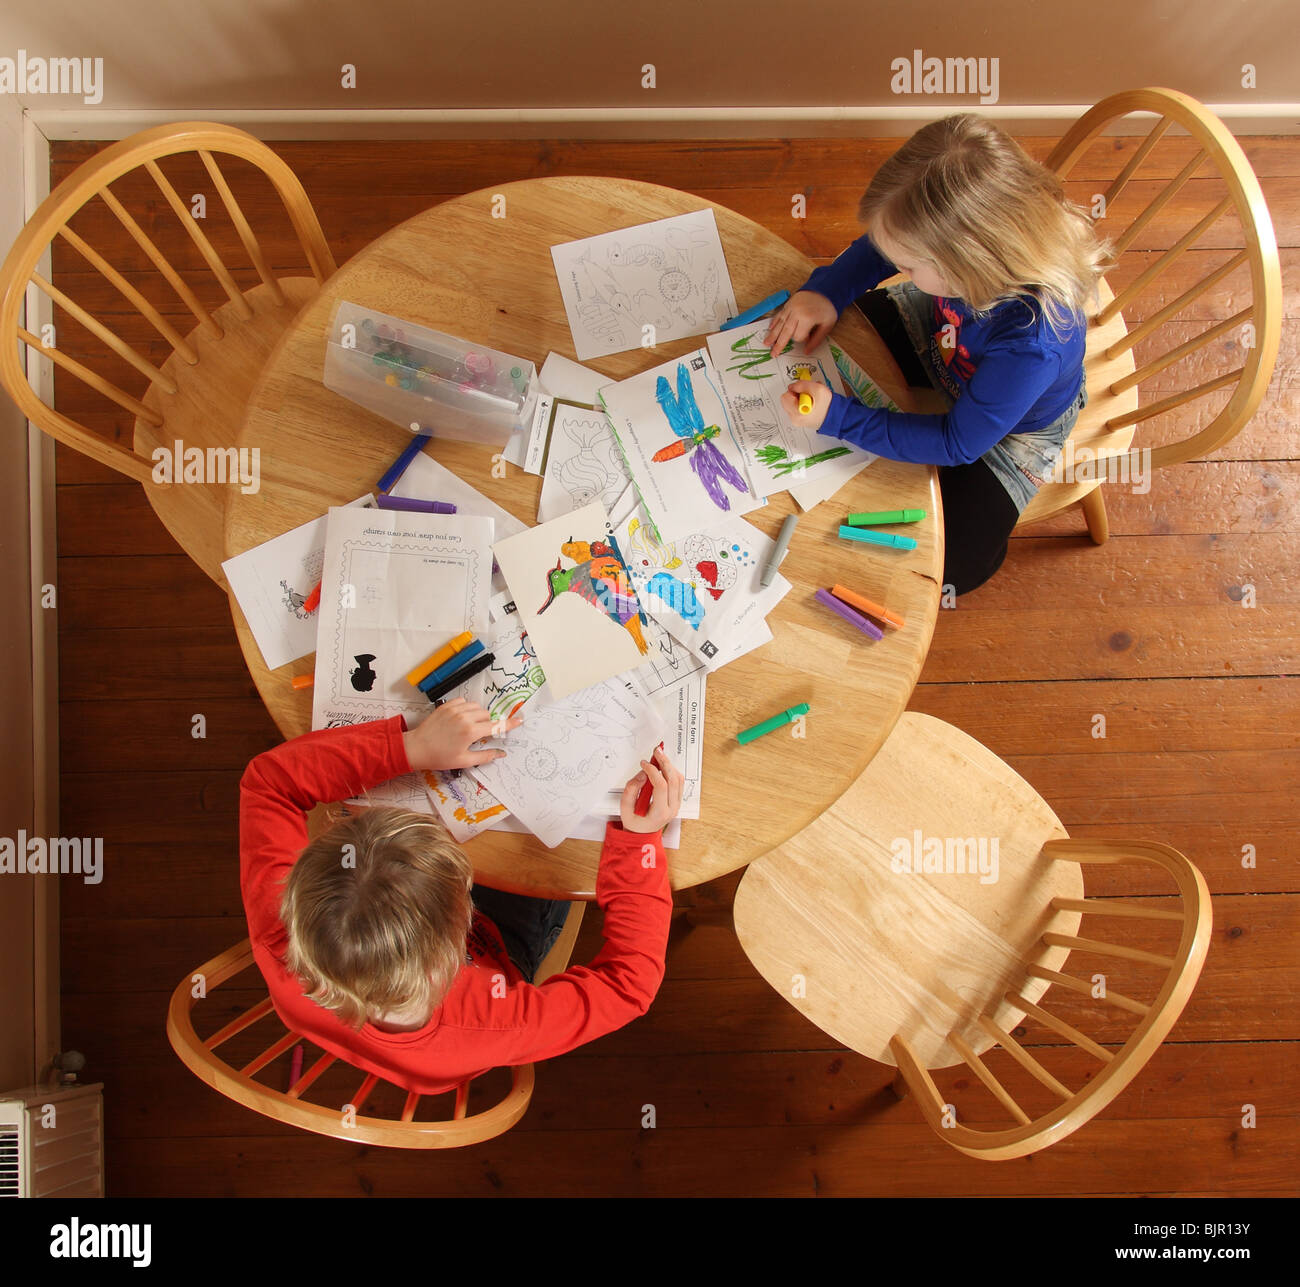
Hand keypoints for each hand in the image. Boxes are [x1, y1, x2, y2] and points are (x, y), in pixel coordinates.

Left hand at [402, 698, 521, 770]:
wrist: (416, 748)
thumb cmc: (439, 757)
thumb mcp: (464, 761)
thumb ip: (485, 756)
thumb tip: (500, 754)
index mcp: (471, 732)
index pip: (495, 726)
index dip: (509, 724)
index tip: (519, 720)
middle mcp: (465, 717)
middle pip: (486, 715)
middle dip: (487, 723)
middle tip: (479, 734)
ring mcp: (454, 710)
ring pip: (476, 706)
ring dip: (478, 714)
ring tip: (470, 725)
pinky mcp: (446, 706)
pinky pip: (463, 701)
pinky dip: (466, 708)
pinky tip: (461, 717)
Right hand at [618, 746, 684, 834]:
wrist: (642, 832)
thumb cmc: (634, 822)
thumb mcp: (625, 808)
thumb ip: (631, 790)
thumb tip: (643, 774)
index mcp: (659, 813)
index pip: (661, 787)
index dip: (653, 771)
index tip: (644, 764)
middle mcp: (672, 809)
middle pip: (673, 780)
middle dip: (665, 762)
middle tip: (657, 751)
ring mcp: (677, 804)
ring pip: (679, 780)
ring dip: (669, 765)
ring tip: (659, 756)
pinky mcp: (677, 799)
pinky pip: (679, 782)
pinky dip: (672, 771)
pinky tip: (663, 766)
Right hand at [762, 290, 838, 355]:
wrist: (825, 288)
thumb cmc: (828, 307)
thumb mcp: (827, 325)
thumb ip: (817, 339)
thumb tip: (806, 351)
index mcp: (807, 318)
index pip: (798, 336)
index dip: (803, 339)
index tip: (809, 336)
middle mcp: (796, 313)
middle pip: (785, 332)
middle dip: (779, 345)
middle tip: (773, 354)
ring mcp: (791, 308)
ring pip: (780, 324)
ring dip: (773, 335)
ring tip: (767, 344)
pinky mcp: (788, 304)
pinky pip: (779, 315)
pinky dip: (774, 322)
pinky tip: (770, 329)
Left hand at [780, 380, 833, 430]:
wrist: (836, 416)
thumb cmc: (828, 406)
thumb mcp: (817, 388)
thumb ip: (802, 384)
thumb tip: (792, 386)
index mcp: (796, 413)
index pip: (785, 396)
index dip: (795, 390)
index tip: (804, 392)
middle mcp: (794, 419)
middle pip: (787, 400)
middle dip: (798, 394)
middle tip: (809, 396)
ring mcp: (797, 420)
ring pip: (792, 403)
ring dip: (801, 398)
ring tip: (813, 399)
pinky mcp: (800, 420)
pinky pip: (796, 407)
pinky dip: (803, 403)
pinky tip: (812, 403)